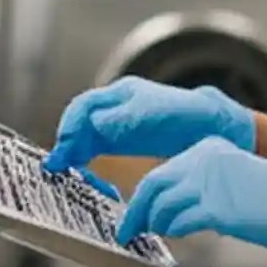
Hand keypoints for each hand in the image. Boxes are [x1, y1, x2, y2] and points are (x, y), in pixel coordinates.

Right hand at [43, 77, 255, 172]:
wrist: (209, 126)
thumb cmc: (186, 115)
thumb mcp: (154, 115)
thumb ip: (125, 118)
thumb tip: (97, 124)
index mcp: (122, 93)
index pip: (85, 106)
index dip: (71, 125)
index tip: (64, 146)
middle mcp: (114, 107)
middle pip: (79, 122)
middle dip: (66, 142)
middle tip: (57, 165)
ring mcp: (116, 123)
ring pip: (84, 136)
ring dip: (72, 153)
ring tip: (63, 171)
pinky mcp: (121, 140)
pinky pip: (95, 148)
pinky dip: (85, 159)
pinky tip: (81, 172)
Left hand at [117, 137, 266, 266]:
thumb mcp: (236, 185)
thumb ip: (204, 190)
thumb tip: (173, 211)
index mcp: (211, 148)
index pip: (164, 171)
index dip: (145, 196)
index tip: (134, 213)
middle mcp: (207, 158)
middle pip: (153, 185)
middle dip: (136, 211)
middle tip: (127, 232)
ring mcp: (211, 181)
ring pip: (161, 205)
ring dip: (155, 225)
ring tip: (156, 237)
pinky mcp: (218, 206)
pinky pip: (179, 222)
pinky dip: (174, 231)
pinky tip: (179, 236)